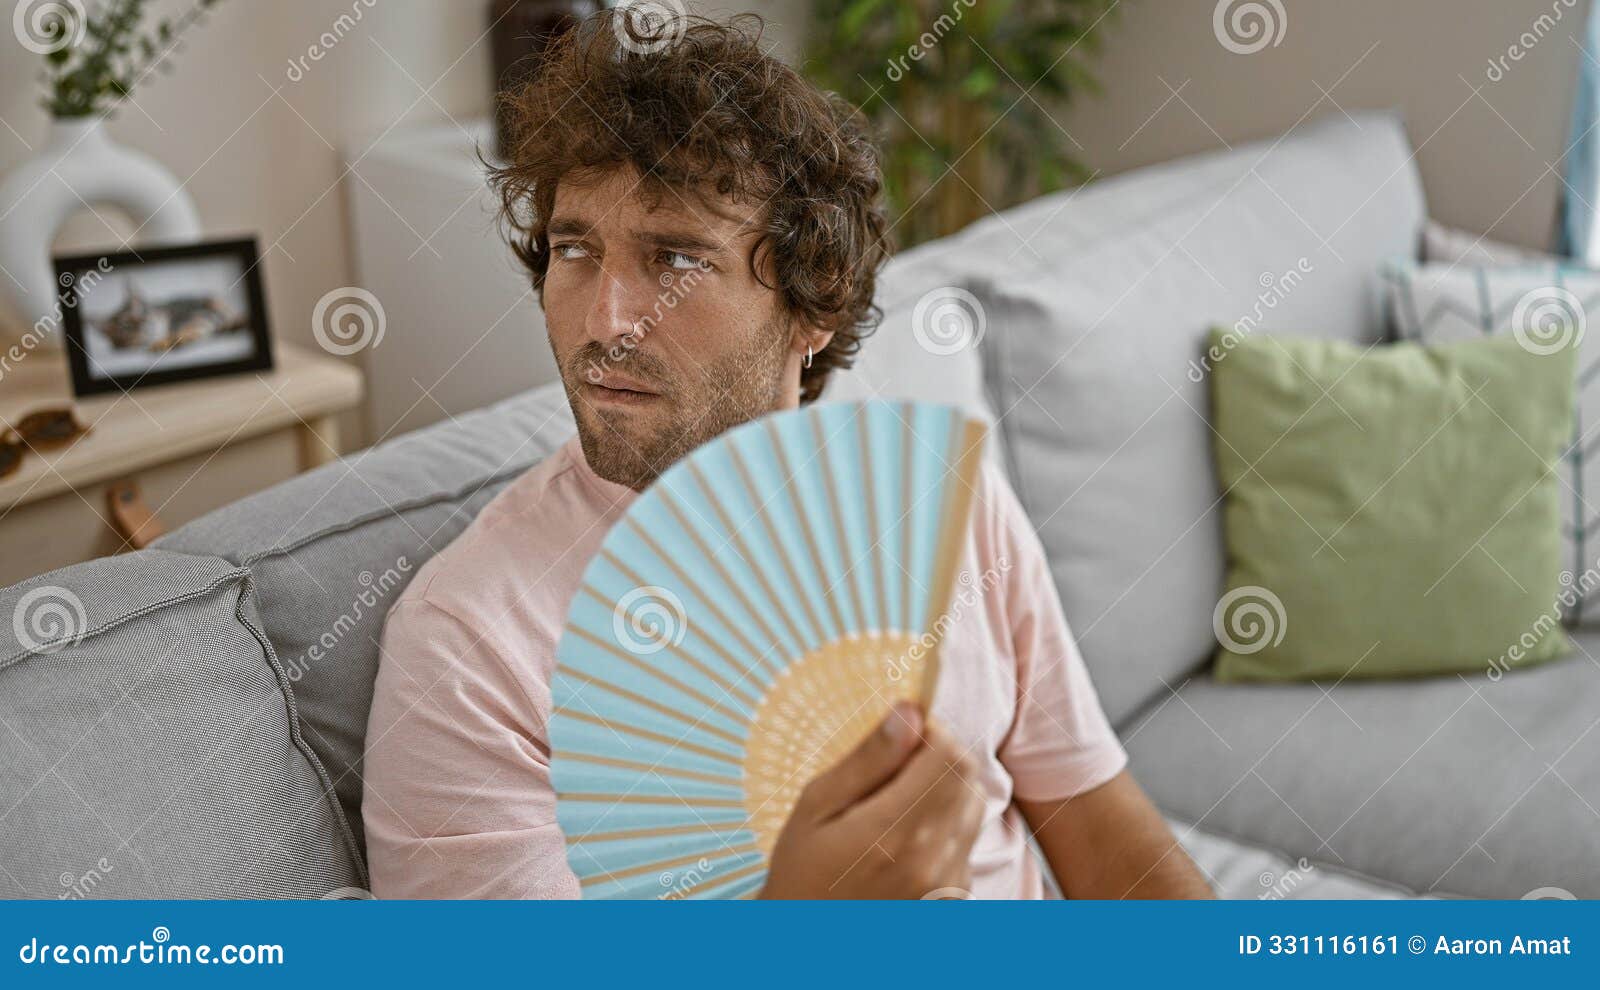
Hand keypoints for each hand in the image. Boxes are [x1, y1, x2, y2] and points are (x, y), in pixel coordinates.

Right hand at [758, 701, 984, 898]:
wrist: (808, 943)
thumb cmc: (801, 873)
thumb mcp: (817, 807)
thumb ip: (869, 759)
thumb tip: (909, 711)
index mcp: (895, 832)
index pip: (952, 755)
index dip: (930, 734)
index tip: (900, 739)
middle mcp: (933, 861)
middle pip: (968, 778)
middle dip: (938, 760)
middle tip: (892, 773)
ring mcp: (949, 886)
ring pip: (972, 808)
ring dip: (944, 793)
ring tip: (895, 809)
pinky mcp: (955, 900)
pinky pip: (966, 842)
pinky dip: (944, 828)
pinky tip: (904, 842)